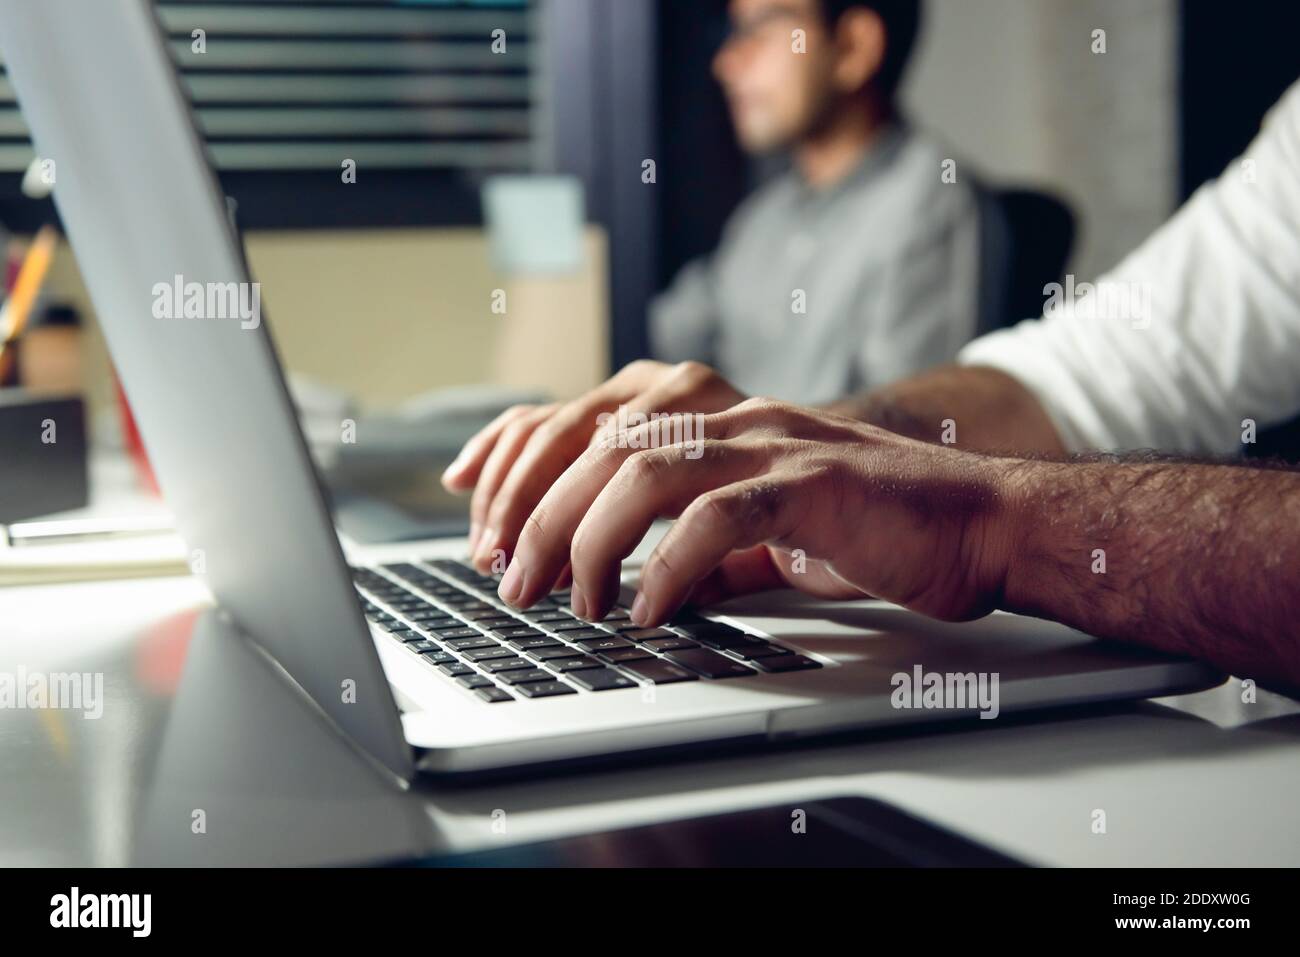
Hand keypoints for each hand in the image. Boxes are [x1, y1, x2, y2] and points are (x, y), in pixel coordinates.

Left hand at [495, 399, 1019, 626]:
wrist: (977, 520)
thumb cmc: (867, 522)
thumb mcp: (758, 523)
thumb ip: (690, 535)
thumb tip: (620, 575)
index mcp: (710, 411)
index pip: (585, 410)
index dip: (517, 445)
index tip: (469, 494)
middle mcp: (732, 410)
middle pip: (598, 437)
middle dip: (536, 510)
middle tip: (509, 576)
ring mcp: (773, 439)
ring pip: (644, 468)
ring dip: (589, 540)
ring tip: (570, 601)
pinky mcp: (815, 482)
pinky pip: (719, 517)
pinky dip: (668, 567)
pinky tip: (648, 610)